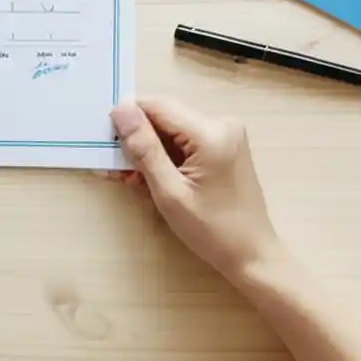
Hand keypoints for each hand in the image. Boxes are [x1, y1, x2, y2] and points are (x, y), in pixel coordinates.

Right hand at [111, 98, 280, 281]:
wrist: (253, 255)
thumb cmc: (212, 230)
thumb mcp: (169, 192)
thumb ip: (144, 149)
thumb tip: (120, 110)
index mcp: (211, 132)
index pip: (156, 106)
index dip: (128, 121)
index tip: (107, 145)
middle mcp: (222, 124)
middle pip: (164, 117)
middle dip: (138, 142)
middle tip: (119, 172)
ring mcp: (226, 134)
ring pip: (171, 131)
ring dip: (150, 154)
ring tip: (137, 184)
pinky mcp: (225, 146)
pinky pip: (185, 142)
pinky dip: (167, 159)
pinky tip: (156, 182)